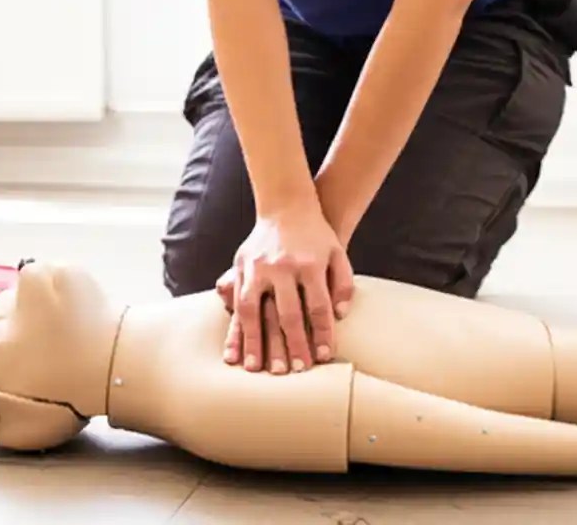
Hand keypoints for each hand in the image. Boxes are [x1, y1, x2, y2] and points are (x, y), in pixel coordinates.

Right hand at [219, 203, 353, 373]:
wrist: (287, 206)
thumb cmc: (317, 235)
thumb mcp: (338, 253)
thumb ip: (343, 283)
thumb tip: (340, 315)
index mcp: (310, 265)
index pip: (318, 306)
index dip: (323, 333)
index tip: (324, 357)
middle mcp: (282, 267)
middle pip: (287, 314)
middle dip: (290, 345)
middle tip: (292, 371)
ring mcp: (258, 267)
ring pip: (255, 312)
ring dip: (255, 343)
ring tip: (256, 369)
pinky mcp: (241, 268)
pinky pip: (237, 304)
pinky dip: (235, 329)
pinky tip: (233, 350)